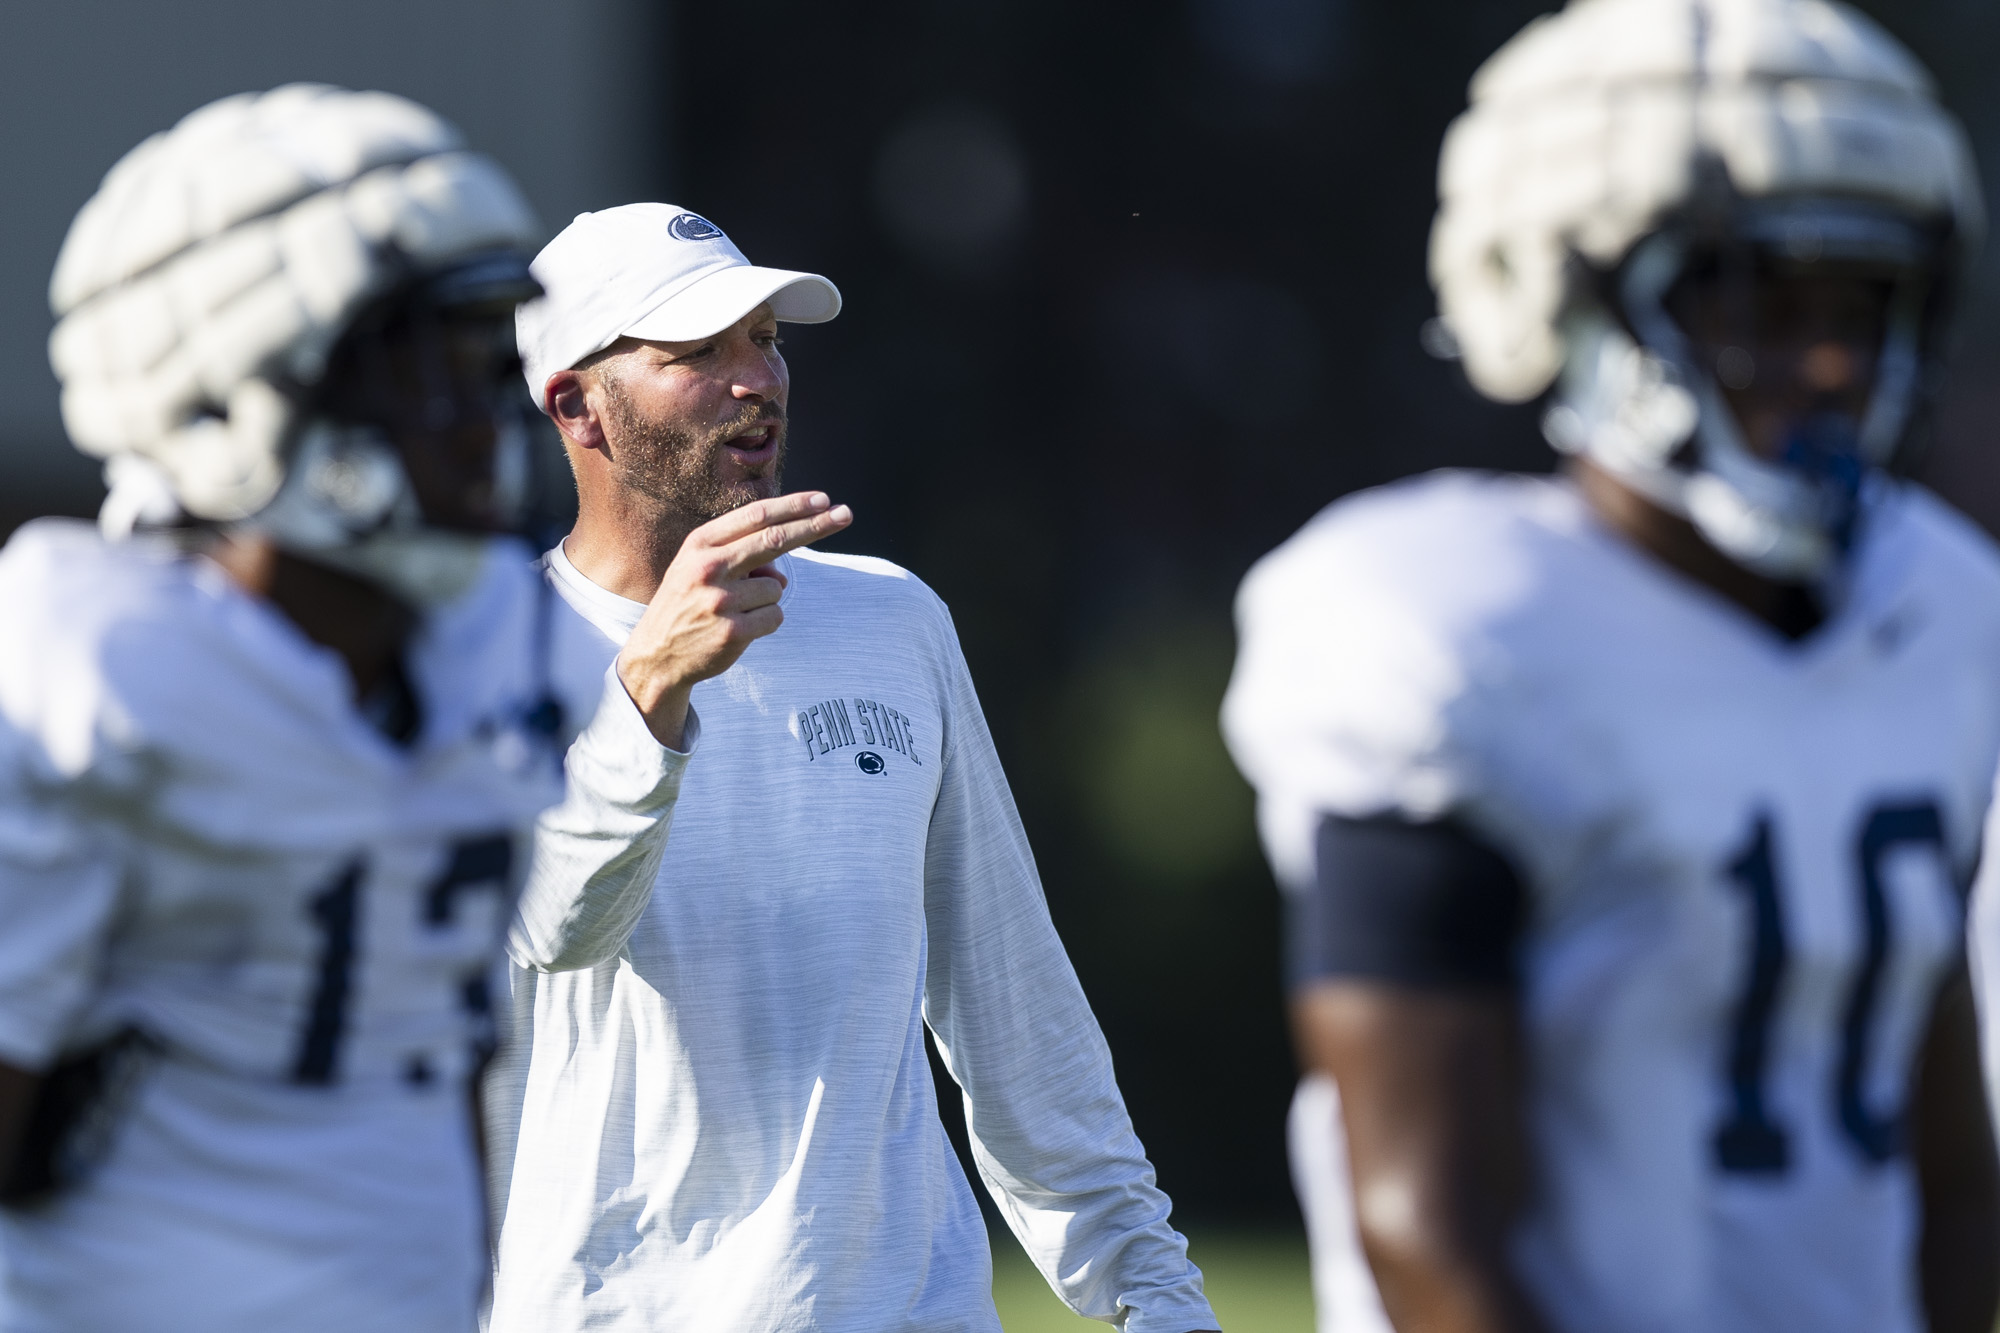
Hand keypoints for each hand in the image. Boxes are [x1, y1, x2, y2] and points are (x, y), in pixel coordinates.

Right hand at [616, 491, 851, 747]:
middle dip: (815, 525)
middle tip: (846, 514)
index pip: (756, 517)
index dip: (793, 507)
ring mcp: (720, 600)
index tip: (823, 500)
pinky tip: (739, 628)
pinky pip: (775, 617)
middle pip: (775, 540)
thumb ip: (740, 555)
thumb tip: (783, 576)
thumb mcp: (701, 567)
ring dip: (767, 598)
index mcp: (700, 544)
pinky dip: (767, 621)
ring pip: (776, 587)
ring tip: (735, 611)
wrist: (656, 654)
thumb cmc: (688, 602)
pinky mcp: (732, 632)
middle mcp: (708, 567)